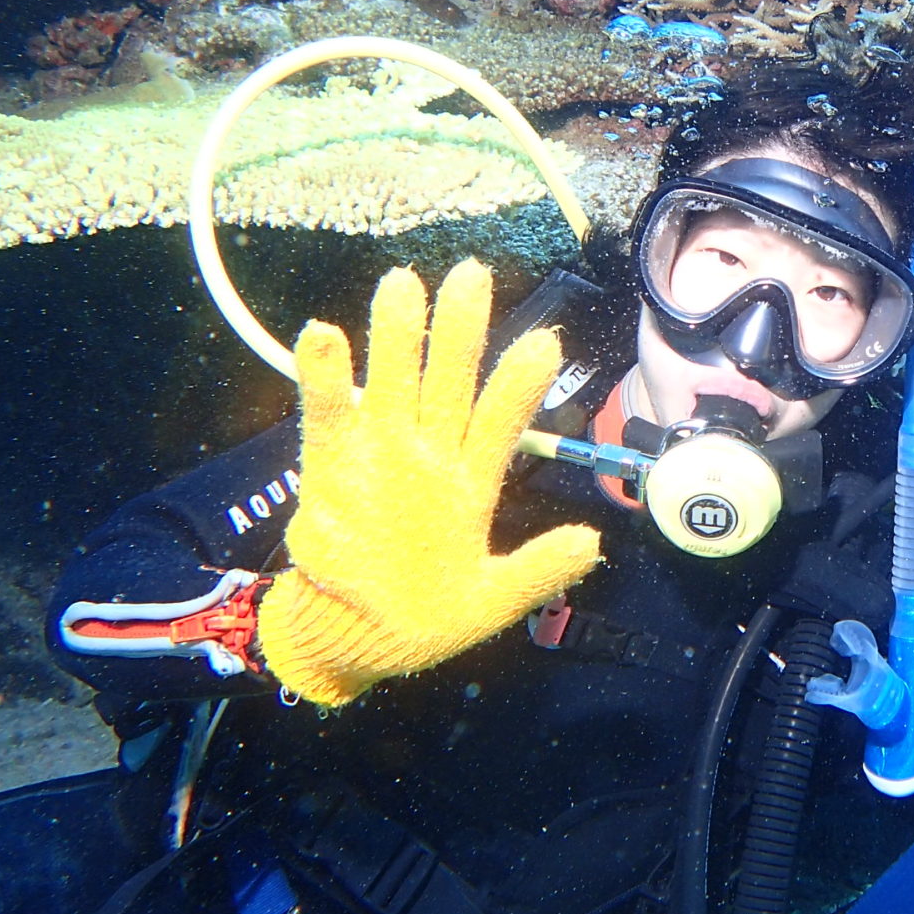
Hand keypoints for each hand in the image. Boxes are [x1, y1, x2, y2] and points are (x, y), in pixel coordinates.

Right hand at [257, 261, 603, 706]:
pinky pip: (327, 415)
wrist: (357, 639)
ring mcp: (379, 454)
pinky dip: (323, 378)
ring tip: (402, 284)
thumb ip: (536, 571)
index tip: (544, 342)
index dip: (519, 385)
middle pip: (447, 381)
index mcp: (470, 480)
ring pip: (392, 383)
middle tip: (471, 274)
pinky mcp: (331, 468)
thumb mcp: (491, 602)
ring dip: (396, 337)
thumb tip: (590, 545)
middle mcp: (428, 454)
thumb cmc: (429, 615)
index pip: (500, 421)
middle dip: (459, 331)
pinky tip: (322, 334)